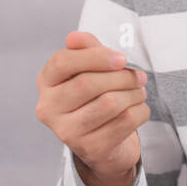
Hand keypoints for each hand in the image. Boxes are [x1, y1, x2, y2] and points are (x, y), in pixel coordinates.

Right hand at [36, 31, 148, 185]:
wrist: (103, 144)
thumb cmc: (94, 98)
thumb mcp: (89, 69)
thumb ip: (86, 49)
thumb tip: (75, 37)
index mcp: (46, 83)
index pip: (62, 62)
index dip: (95, 56)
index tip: (120, 58)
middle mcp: (49, 109)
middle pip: (87, 83)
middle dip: (121, 76)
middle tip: (138, 76)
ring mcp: (68, 132)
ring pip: (109, 103)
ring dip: (133, 93)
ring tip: (138, 91)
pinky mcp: (91, 148)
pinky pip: (125, 121)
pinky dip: (140, 110)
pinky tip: (138, 108)